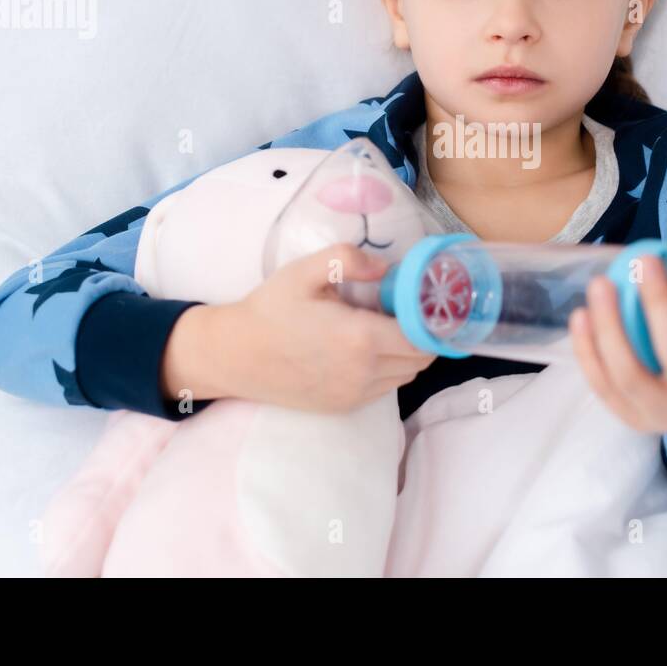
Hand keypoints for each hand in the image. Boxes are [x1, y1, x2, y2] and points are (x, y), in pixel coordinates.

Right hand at [162, 242, 434, 411]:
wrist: (234, 355)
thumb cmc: (269, 309)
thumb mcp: (305, 271)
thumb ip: (349, 259)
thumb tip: (387, 268)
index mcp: (361, 338)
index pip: (424, 336)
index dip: (432, 319)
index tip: (425, 300)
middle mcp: (364, 372)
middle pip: (421, 357)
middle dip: (423, 333)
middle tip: (406, 310)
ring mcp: (355, 394)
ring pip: (406, 374)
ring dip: (407, 352)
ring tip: (385, 328)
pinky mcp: (345, 406)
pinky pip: (385, 388)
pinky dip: (388, 369)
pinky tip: (366, 348)